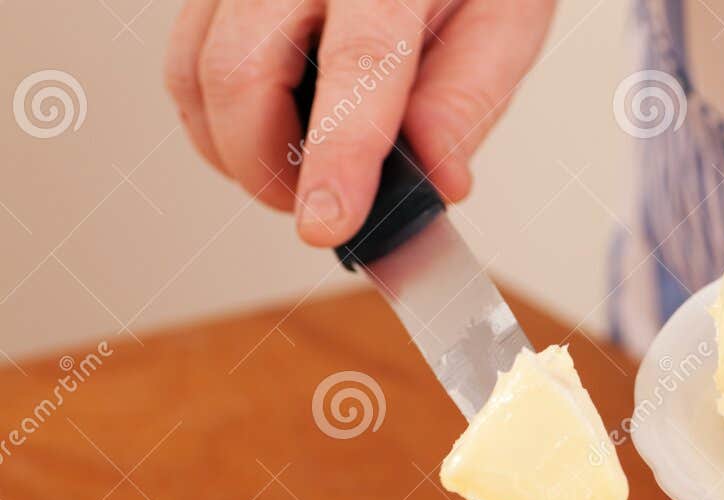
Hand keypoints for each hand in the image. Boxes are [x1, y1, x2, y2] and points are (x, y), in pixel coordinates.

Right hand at [165, 0, 556, 246]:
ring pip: (196, 73)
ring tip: (306, 171)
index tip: (327, 224)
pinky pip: (185, 61)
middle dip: (270, 169)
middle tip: (327, 209)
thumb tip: (439, 179)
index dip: (337, 155)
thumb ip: (469, 97)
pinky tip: (273, 134)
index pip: (355, 64)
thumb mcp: (506, 18)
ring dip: (240, 152)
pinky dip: (219, 122)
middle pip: (242, 72)